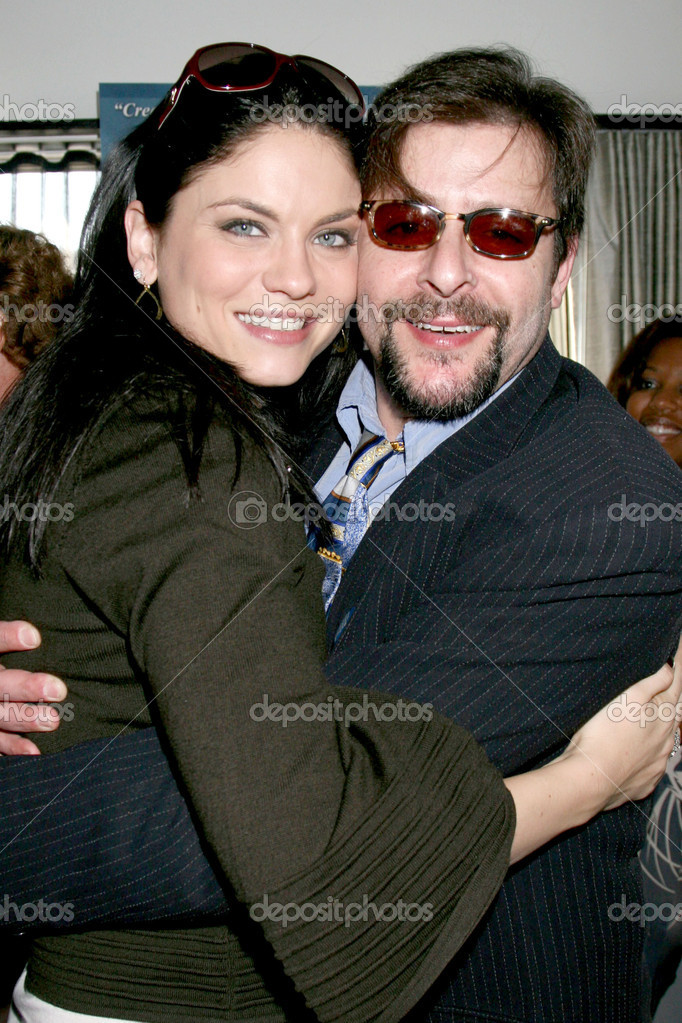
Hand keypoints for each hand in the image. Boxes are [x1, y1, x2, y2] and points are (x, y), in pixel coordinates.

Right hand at [0, 620, 66, 754]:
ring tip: (53, 721)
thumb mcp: (6, 642)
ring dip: (24, 719)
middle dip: (25, 687)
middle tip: (57, 690)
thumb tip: (48, 630)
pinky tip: (35, 751)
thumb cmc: (7, 659)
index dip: (8, 637)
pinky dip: (14, 747)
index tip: (35, 636)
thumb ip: (17, 635)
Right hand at [561, 636, 681, 812]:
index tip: (675, 655)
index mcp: (664, 717)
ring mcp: (656, 765)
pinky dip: (645, 757)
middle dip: (667, 701)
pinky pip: (649, 767)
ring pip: (661, 743)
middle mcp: (666, 742)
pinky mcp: (643, 783)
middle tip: (652, 694)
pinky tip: (634, 755)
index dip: (675, 668)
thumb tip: (669, 668)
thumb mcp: (629, 698)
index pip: (675, 685)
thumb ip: (653, 682)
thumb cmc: (605, 734)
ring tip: (641, 724)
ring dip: (656, 731)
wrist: (591, 780)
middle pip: (672, 716)